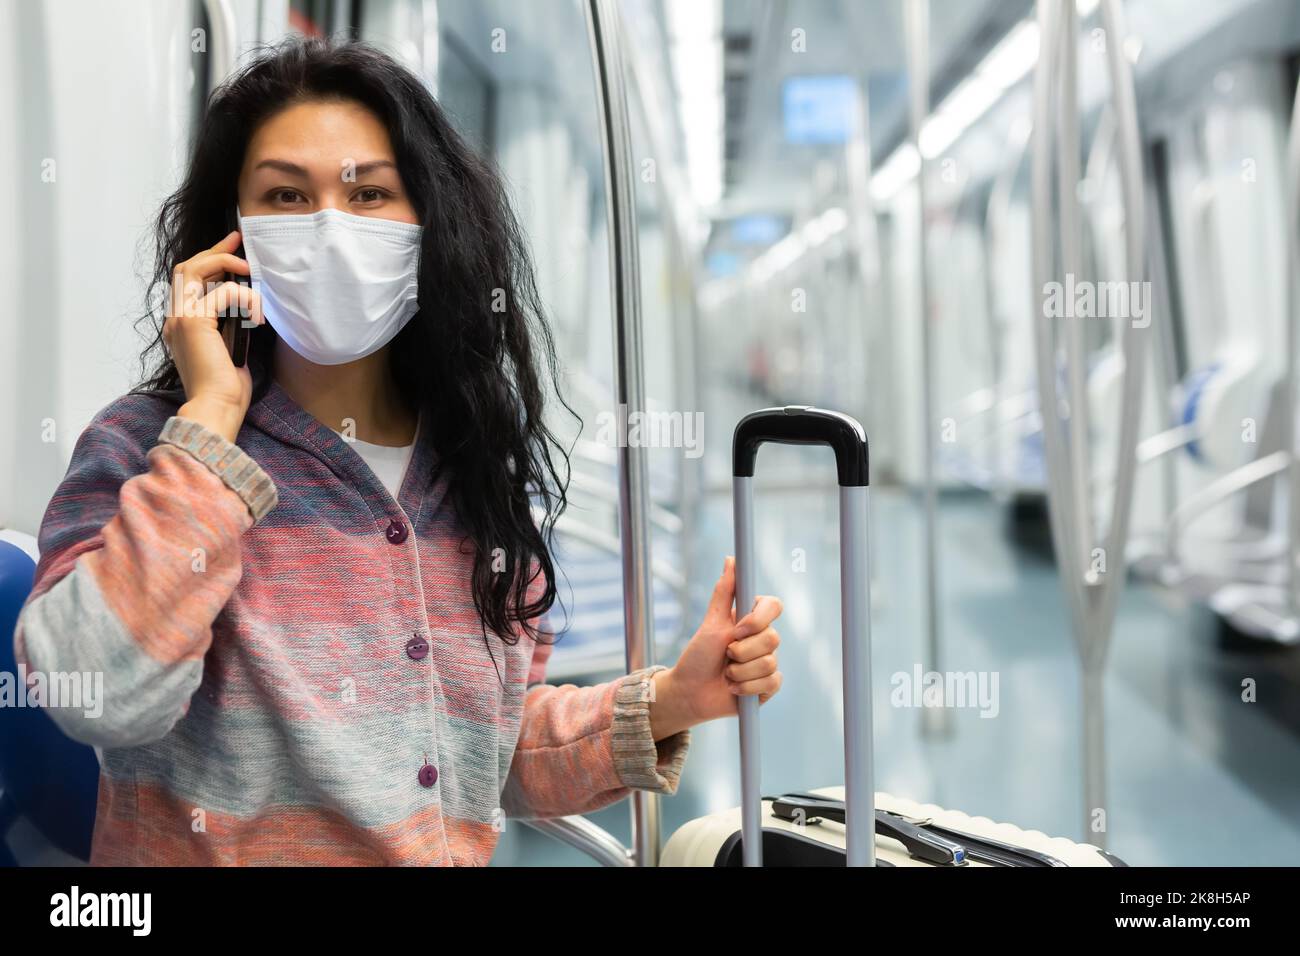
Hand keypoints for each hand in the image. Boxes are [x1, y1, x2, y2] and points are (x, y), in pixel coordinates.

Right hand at [165, 230, 263, 441]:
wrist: (216, 408)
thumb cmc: (225, 389)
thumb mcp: (230, 349)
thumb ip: (230, 326)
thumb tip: (246, 306)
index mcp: (181, 326)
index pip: (187, 282)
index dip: (208, 261)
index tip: (232, 250)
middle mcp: (175, 319)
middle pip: (186, 268)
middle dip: (214, 250)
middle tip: (238, 240)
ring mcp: (180, 319)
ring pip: (194, 270)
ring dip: (224, 263)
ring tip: (249, 270)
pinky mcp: (193, 322)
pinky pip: (221, 292)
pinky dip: (244, 297)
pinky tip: (257, 315)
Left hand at [649, 556, 782, 739]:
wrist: (690, 692)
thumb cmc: (697, 655)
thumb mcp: (711, 621)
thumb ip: (725, 591)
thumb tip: (731, 559)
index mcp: (752, 620)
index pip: (774, 606)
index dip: (758, 619)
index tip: (737, 629)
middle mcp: (763, 639)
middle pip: (773, 638)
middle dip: (741, 651)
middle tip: (724, 656)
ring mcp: (767, 662)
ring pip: (769, 663)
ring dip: (739, 671)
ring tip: (726, 674)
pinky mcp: (768, 685)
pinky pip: (771, 682)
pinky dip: (746, 687)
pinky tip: (733, 688)